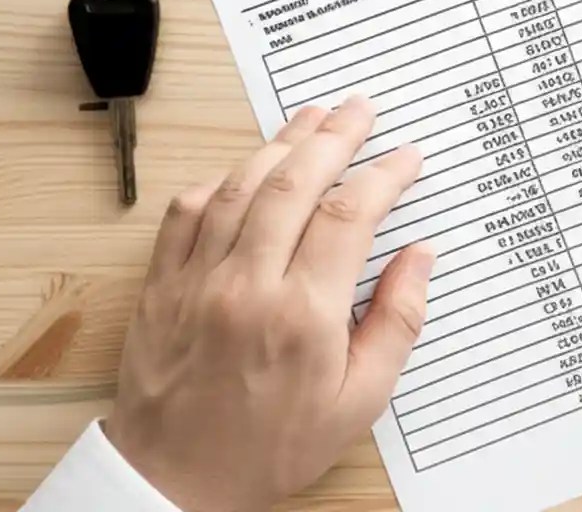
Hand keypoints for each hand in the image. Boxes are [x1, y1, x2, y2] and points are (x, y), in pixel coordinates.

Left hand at [104, 96, 433, 511]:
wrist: (176, 479)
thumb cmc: (271, 446)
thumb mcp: (358, 401)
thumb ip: (396, 323)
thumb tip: (419, 258)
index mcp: (302, 316)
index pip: (350, 217)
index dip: (384, 175)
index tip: (406, 158)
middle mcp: (247, 286)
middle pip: (295, 184)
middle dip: (334, 137)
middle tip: (360, 108)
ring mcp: (197, 280)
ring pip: (242, 186)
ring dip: (281, 143)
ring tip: (312, 117)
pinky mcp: (162, 284)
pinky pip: (188, 211)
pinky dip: (221, 179)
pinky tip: (246, 167)